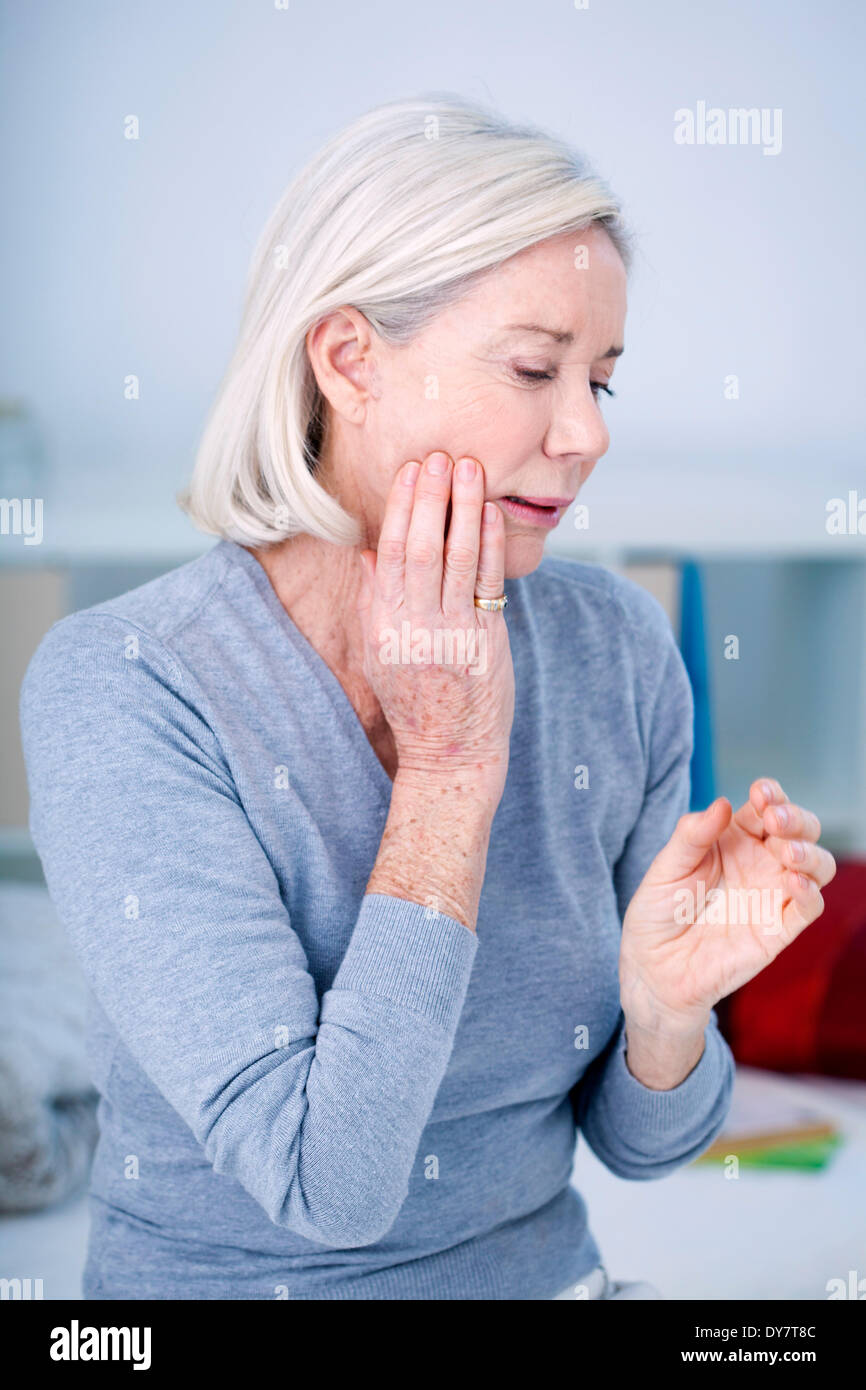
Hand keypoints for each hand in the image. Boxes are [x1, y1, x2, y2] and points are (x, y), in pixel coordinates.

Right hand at [356, 451, 514, 797]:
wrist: (450, 752)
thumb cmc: (412, 701)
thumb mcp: (379, 652)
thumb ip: (373, 601)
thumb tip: (369, 552)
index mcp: (384, 624)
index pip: (388, 553)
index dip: (398, 508)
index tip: (407, 471)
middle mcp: (415, 626)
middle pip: (418, 548)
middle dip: (427, 497)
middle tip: (436, 454)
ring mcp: (452, 633)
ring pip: (455, 557)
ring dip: (461, 508)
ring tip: (467, 467)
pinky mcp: (485, 641)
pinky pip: (487, 581)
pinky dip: (490, 543)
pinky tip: (490, 511)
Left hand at [619, 778, 836, 1035]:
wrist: (653, 968)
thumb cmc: (658, 913)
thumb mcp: (665, 868)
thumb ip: (692, 836)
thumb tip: (722, 803)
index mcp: (734, 840)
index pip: (765, 808)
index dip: (771, 795)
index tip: (761, 791)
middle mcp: (760, 863)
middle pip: (800, 831)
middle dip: (796, 818)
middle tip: (775, 819)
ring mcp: (771, 896)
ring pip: (817, 865)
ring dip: (809, 852)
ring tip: (786, 852)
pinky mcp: (777, 931)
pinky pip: (808, 908)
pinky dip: (809, 892)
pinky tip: (793, 881)